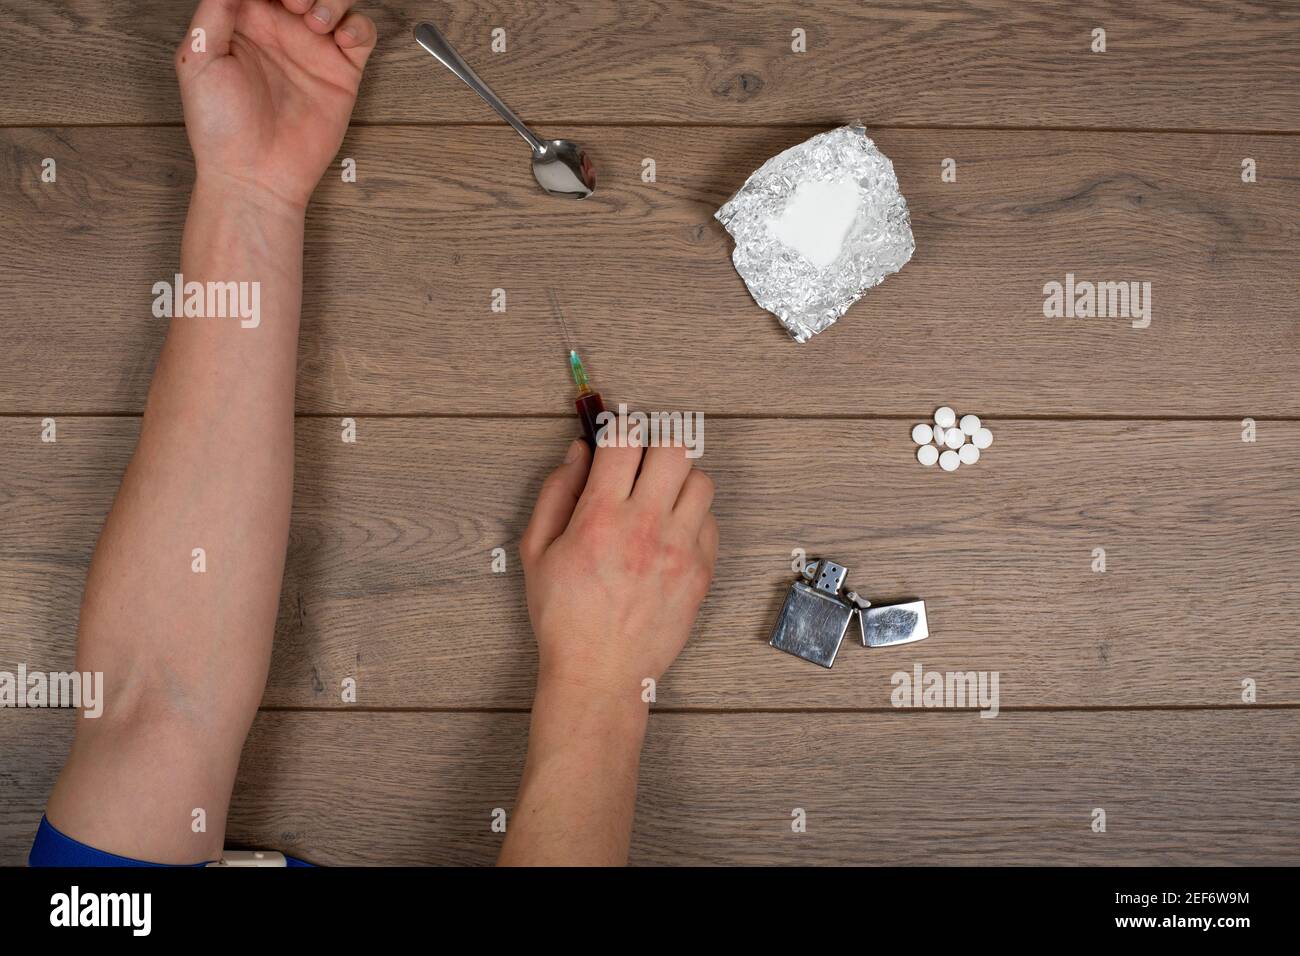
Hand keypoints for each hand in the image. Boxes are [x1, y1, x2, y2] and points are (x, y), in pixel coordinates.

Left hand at [175, 0, 377, 210]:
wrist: (255, 175)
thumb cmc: (220, 126)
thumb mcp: (198, 59)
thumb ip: (216, 10)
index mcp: (243, 19)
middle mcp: (280, 29)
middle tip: (295, 4)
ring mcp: (313, 49)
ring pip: (335, 1)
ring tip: (316, 22)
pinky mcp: (342, 73)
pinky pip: (362, 33)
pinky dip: (359, 26)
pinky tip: (342, 40)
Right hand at [520, 438, 718, 702]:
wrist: (599, 673)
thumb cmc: (563, 616)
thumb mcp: (536, 551)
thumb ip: (556, 492)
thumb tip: (578, 452)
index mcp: (600, 517)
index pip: (625, 440)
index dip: (620, 427)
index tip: (616, 436)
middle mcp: (646, 526)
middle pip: (675, 449)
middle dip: (656, 445)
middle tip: (641, 462)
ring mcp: (680, 550)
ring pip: (702, 481)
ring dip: (680, 480)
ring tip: (659, 497)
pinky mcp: (701, 572)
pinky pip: (711, 522)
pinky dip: (693, 517)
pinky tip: (670, 532)